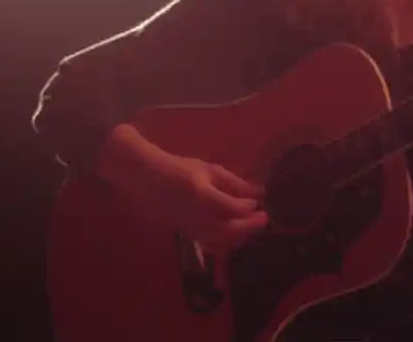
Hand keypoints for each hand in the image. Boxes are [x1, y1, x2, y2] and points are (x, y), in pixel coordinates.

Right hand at [140, 151, 269, 254]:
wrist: (148, 179)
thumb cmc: (179, 169)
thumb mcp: (208, 170)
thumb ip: (233, 183)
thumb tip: (258, 193)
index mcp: (202, 196)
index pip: (232, 208)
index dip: (248, 208)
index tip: (257, 202)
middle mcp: (196, 216)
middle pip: (229, 230)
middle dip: (250, 226)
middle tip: (264, 217)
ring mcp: (190, 228)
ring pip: (221, 241)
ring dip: (241, 236)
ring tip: (252, 225)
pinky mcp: (187, 234)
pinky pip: (211, 244)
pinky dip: (227, 242)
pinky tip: (236, 234)